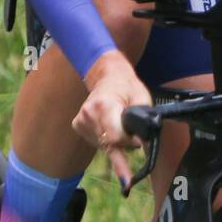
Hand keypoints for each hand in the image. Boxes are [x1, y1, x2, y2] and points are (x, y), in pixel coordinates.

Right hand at [73, 50, 153, 188]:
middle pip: (109, 143)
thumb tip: (143, 143)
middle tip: (131, 133)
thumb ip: (144, 120)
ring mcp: (80, 120)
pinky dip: (106, 140)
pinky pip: (96, 142)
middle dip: (124, 143)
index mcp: (104, 105)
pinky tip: (110, 128)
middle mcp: (88, 113)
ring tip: (120, 127)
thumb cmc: (127, 87)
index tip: (138, 140)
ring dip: (115, 143)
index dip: (130, 141)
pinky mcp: (77, 125)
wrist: (107, 76)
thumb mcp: (142, 98)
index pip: (115, 137)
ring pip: (103, 145)